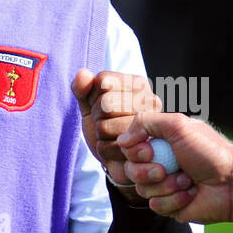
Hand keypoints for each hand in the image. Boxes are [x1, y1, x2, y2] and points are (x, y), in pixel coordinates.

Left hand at [72, 69, 161, 203]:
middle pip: (105, 103)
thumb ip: (82, 88)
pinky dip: (106, 150)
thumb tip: (82, 74)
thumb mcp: (90, 105)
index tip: (103, 106)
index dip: (94, 96)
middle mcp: (150, 101)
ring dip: (101, 135)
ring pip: (105, 126)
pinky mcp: (143, 150)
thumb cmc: (106, 125)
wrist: (118, 158)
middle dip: (98, 117)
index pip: (103, 81)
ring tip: (114, 136)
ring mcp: (150, 127)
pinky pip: (109, 147)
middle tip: (108, 123)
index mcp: (139, 84)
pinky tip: (117, 149)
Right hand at [118, 112, 232, 223]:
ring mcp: (165, 185)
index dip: (135, 152)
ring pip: (142, 190)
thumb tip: (122, 140)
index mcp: (162, 142)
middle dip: (148, 172)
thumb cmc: (210, 153)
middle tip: (166, 169)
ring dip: (166, 185)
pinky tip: (190, 194)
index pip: (130, 148)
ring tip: (187, 180)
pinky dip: (173, 200)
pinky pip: (155, 206)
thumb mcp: (179, 126)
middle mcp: (162, 162)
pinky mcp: (170, 205)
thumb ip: (146, 122)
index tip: (149, 151)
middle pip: (131, 170)